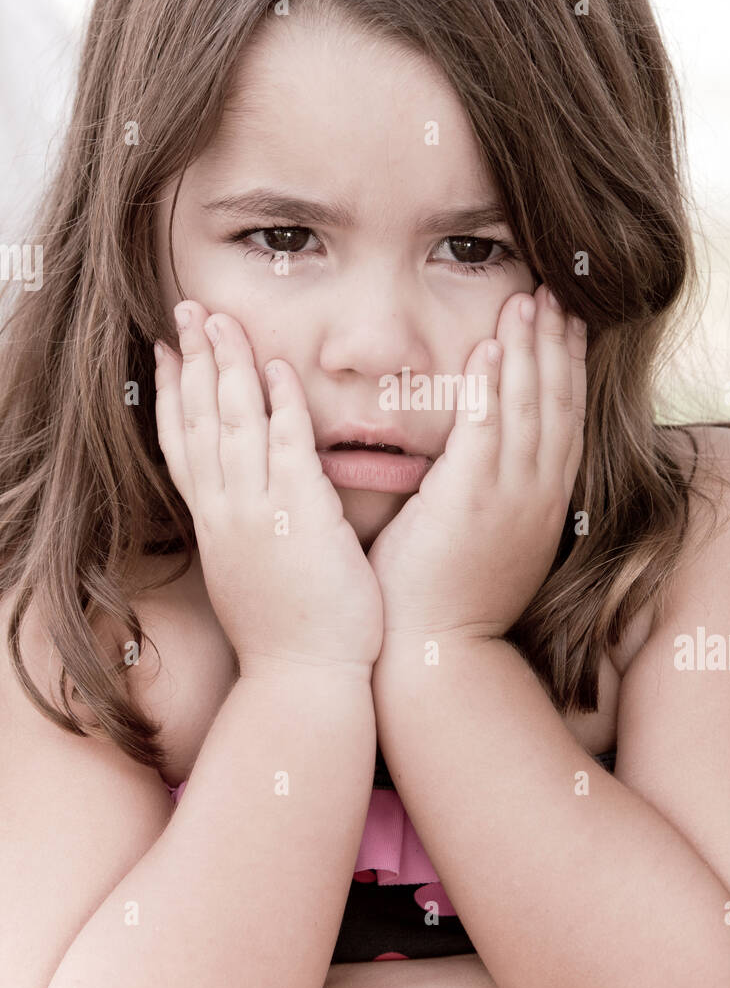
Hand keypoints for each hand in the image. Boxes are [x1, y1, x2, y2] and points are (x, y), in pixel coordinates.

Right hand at [153, 301, 383, 673]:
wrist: (303, 678)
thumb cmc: (288, 633)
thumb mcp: (249, 572)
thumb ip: (247, 530)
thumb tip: (250, 508)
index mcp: (213, 523)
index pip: (182, 444)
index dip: (173, 393)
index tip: (167, 352)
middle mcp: (225, 510)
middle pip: (200, 418)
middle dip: (193, 358)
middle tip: (188, 309)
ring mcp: (258, 509)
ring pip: (234, 421)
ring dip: (228, 364)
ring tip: (221, 318)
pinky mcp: (300, 512)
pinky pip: (287, 443)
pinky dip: (279, 402)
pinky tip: (275, 366)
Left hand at [365, 284, 586, 640]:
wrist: (435, 658)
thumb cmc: (445, 601)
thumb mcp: (485, 540)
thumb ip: (491, 495)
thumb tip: (482, 463)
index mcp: (543, 505)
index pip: (565, 420)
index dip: (568, 366)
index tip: (568, 323)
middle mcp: (538, 497)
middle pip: (558, 404)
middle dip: (558, 342)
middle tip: (558, 291)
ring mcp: (510, 501)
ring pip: (530, 409)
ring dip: (529, 349)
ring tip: (528, 299)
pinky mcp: (471, 504)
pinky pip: (487, 432)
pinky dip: (493, 388)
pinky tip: (491, 347)